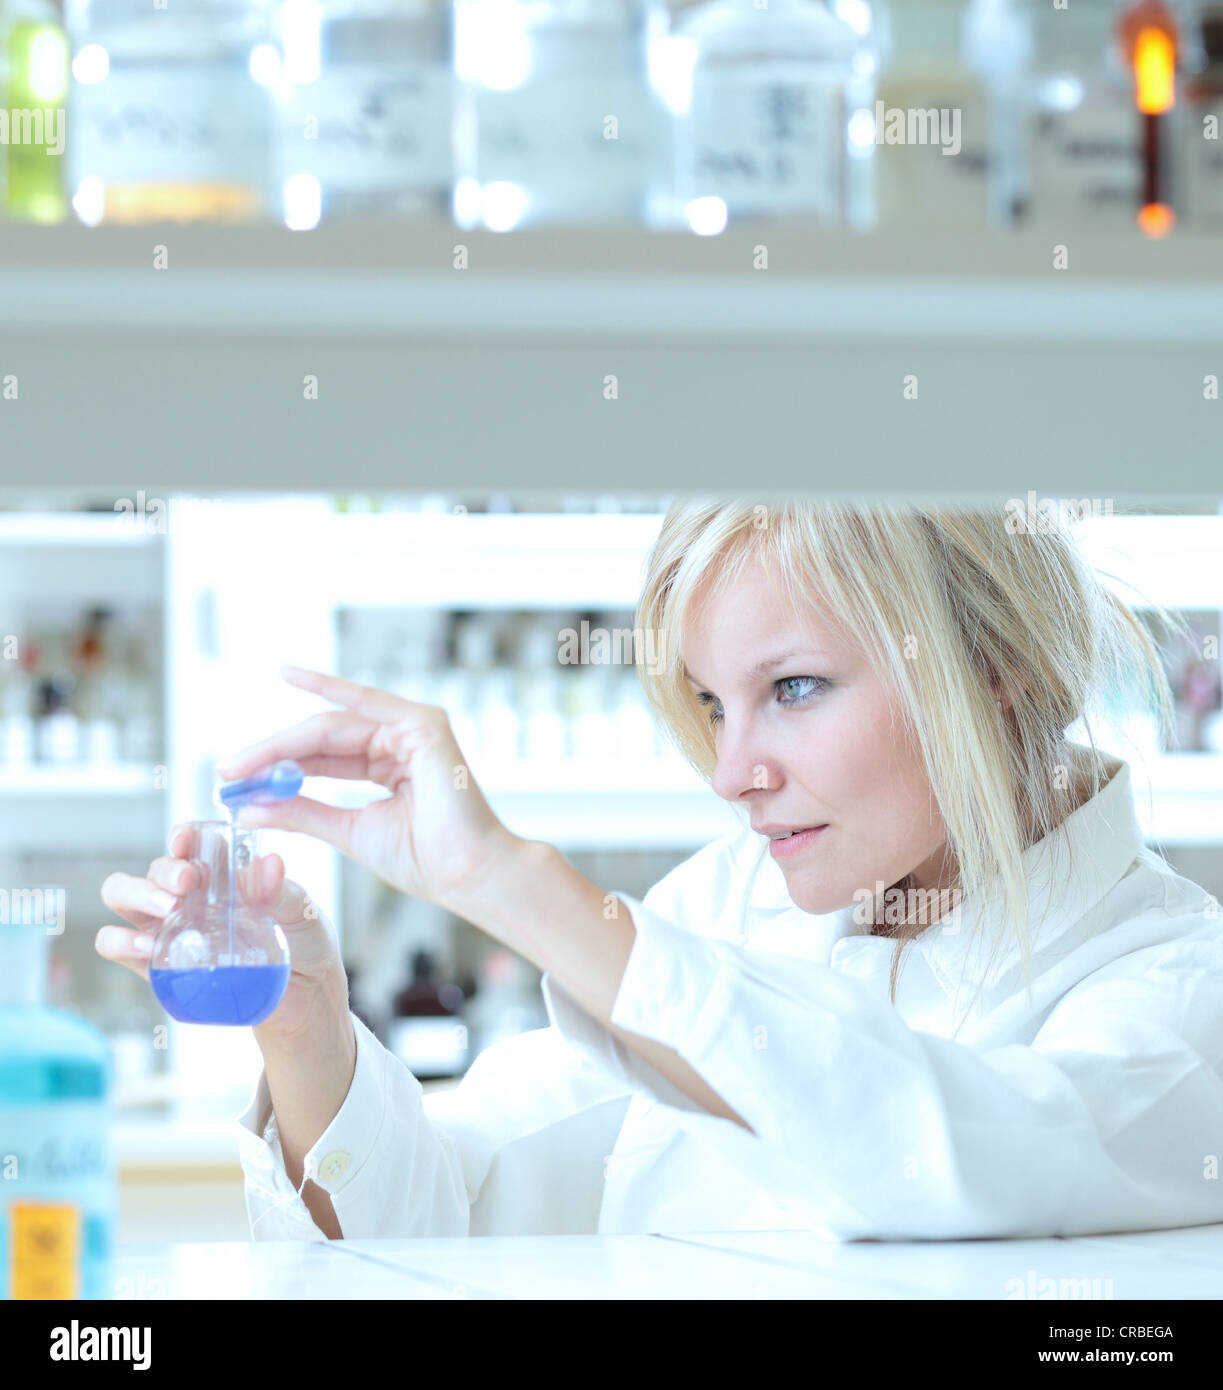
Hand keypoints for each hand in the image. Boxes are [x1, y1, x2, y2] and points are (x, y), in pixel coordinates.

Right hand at [97, 821, 346, 1041]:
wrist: (306, 995)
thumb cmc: (302, 942)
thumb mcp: (299, 910)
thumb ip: (282, 889)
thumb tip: (270, 863)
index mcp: (220, 872)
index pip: (189, 843)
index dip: (182, 836)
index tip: (186, 841)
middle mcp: (187, 895)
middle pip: (154, 868)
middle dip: (163, 869)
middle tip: (188, 883)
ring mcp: (168, 928)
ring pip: (122, 897)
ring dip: (136, 896)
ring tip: (168, 911)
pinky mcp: (157, 966)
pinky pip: (117, 945)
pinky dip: (120, 940)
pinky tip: (147, 945)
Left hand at [215, 665, 525, 918]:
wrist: (469, 875)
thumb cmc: (427, 860)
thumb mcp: (349, 832)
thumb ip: (303, 813)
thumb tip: (248, 807)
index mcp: (389, 764)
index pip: (321, 758)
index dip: (275, 768)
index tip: (232, 781)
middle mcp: (400, 740)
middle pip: (321, 738)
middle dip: (270, 754)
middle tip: (226, 770)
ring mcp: (414, 728)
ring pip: (332, 726)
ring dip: (282, 743)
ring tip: (240, 763)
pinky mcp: (424, 724)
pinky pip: (364, 702)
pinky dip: (327, 688)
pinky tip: (291, 677)